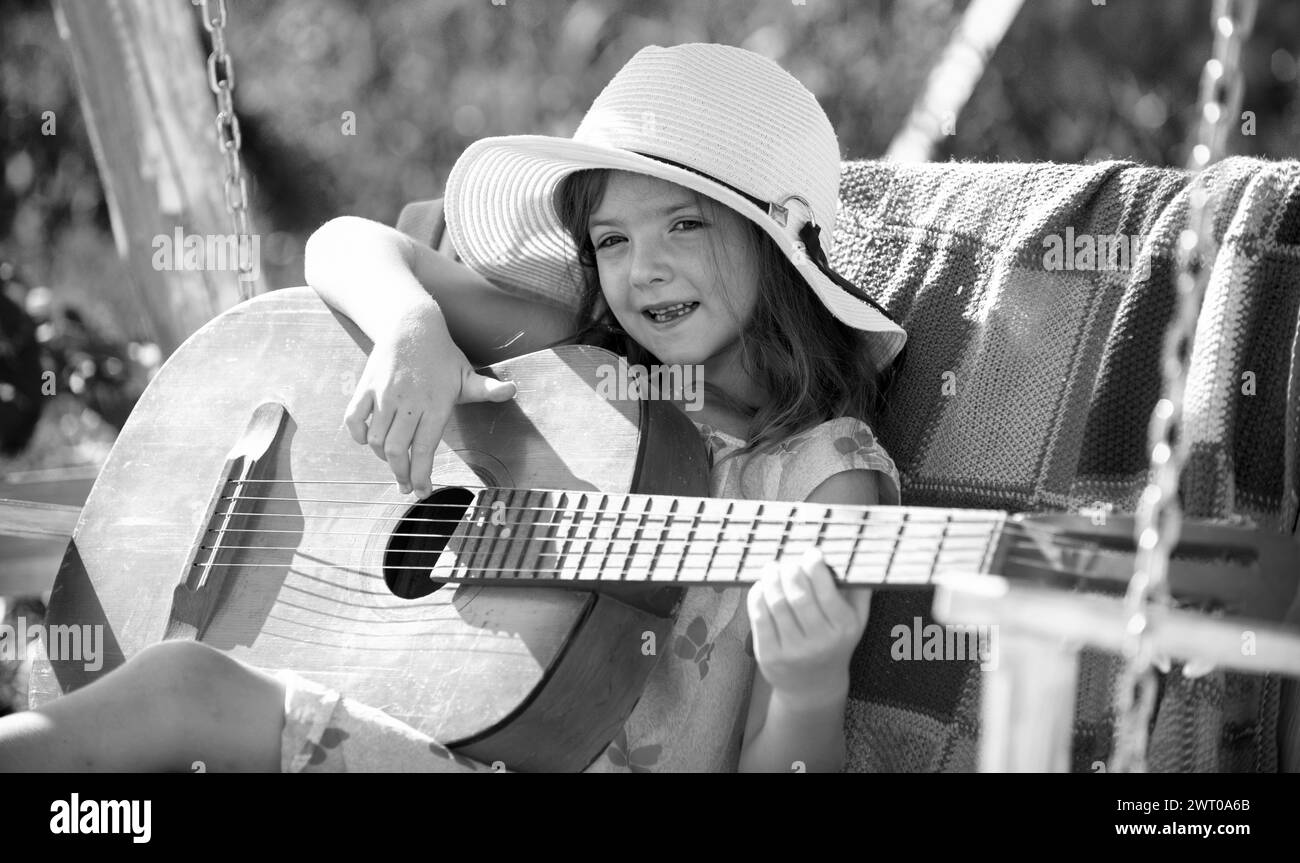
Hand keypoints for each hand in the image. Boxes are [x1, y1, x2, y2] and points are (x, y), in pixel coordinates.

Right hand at [344, 303, 515, 495]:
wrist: (411, 324)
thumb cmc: (442, 356)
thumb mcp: (466, 374)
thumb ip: (487, 389)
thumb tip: (512, 391)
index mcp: (435, 403)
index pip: (424, 449)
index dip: (421, 475)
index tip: (422, 491)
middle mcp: (408, 401)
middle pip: (396, 450)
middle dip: (401, 474)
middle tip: (406, 485)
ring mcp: (384, 394)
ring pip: (376, 439)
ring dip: (382, 458)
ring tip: (393, 463)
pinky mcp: (365, 386)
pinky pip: (354, 418)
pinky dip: (358, 435)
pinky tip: (368, 441)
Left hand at [746, 547, 872, 704]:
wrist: (814, 686)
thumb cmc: (835, 642)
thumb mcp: (856, 621)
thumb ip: (858, 590)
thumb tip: (855, 555)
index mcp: (844, 629)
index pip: (827, 592)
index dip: (816, 567)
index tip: (812, 553)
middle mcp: (819, 642)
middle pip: (798, 596)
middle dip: (790, 571)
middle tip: (788, 561)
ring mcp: (792, 651)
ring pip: (777, 604)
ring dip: (771, 580)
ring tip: (773, 568)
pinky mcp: (769, 656)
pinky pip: (759, 618)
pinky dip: (757, 597)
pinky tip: (762, 587)